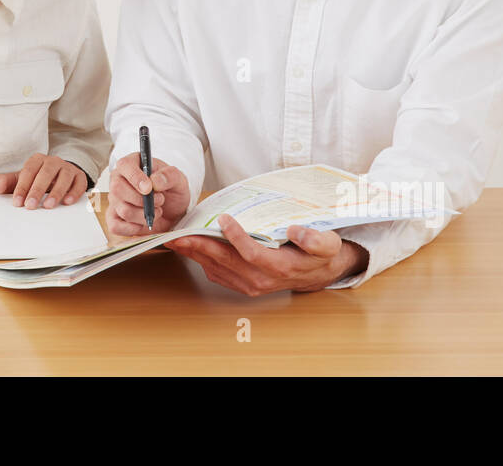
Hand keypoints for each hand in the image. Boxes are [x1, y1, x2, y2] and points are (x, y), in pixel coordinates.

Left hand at [0, 153, 87, 208]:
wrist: (59, 175)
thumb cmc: (36, 179)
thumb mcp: (20, 179)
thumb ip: (6, 182)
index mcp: (37, 160)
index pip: (28, 171)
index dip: (22, 187)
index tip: (17, 203)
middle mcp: (53, 161)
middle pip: (46, 173)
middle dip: (37, 190)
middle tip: (31, 205)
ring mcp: (68, 168)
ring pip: (64, 177)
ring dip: (56, 192)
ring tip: (48, 206)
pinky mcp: (80, 176)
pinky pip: (79, 183)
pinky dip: (75, 192)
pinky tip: (68, 202)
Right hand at [107, 153, 189, 236]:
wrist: (173, 210)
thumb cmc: (171, 190)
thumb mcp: (178, 179)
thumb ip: (169, 176)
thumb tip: (155, 181)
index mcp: (132, 164)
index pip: (125, 165)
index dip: (135, 177)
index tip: (149, 188)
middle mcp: (119, 180)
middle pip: (118, 189)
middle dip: (142, 200)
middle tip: (160, 200)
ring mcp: (115, 200)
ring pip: (123, 210)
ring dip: (144, 215)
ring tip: (156, 210)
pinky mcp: (114, 218)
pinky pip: (115, 226)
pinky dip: (133, 228)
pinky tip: (144, 222)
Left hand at [165, 214, 367, 295]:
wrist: (316, 274)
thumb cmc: (318, 255)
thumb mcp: (327, 244)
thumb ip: (315, 239)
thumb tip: (296, 230)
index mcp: (279, 267)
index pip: (251, 253)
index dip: (235, 236)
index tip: (223, 219)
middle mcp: (260, 279)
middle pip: (224, 262)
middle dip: (198, 246)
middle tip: (178, 233)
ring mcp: (248, 284)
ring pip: (215, 268)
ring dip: (194, 253)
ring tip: (175, 238)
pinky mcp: (241, 284)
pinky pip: (216, 272)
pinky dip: (200, 259)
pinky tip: (189, 246)